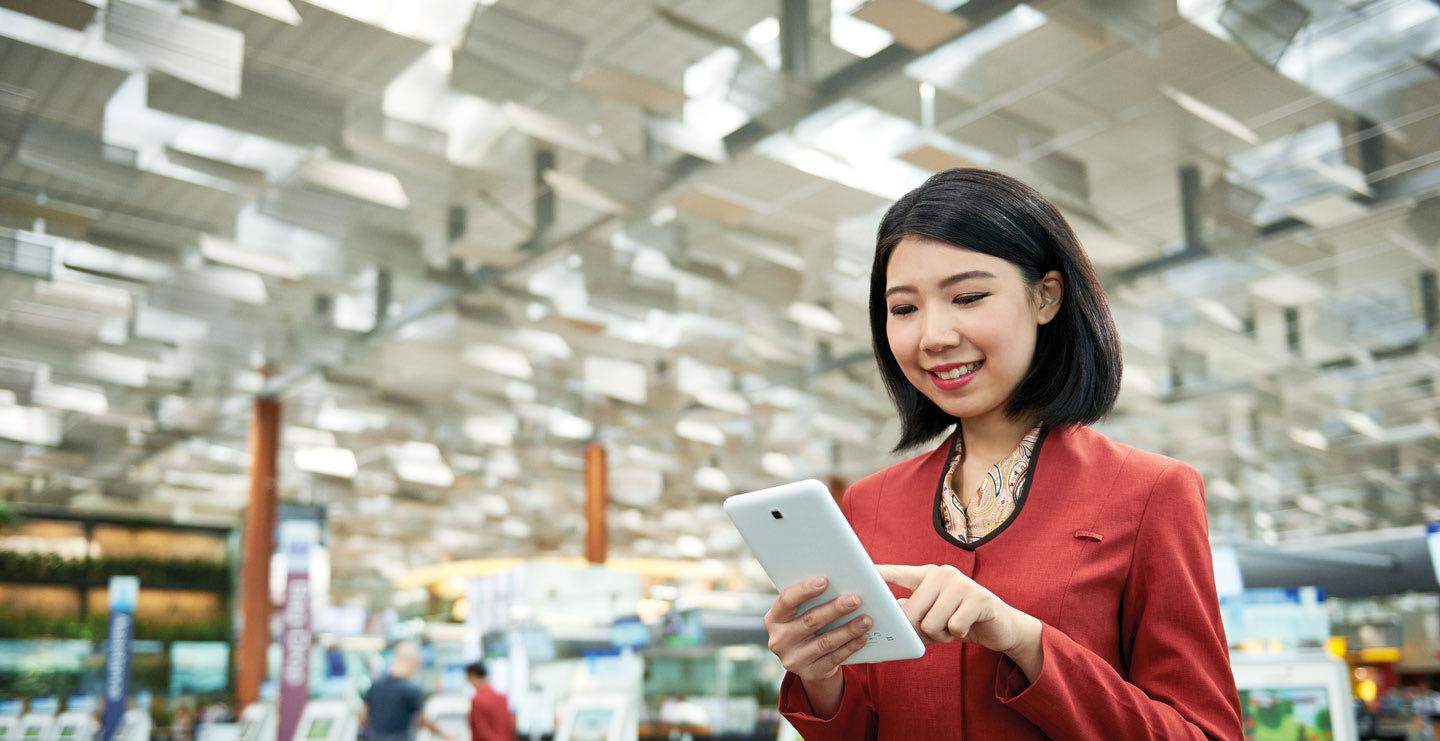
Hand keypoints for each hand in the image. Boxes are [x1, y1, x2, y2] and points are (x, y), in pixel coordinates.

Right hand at [762, 576, 872, 683]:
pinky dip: (850, 646)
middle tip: (855, 599)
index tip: (825, 580)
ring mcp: (793, 659)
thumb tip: (838, 583)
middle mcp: (779, 640)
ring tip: (866, 619)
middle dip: (835, 609)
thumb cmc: (805, 626)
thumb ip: (809, 600)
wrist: (805, 661)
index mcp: (774, 619)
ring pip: (825, 642)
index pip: (786, 601)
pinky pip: (834, 658)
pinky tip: (862, 636)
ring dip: (848, 630)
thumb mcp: (799, 613)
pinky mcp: (810, 672)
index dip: (804, 590)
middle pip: (810, 621)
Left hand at [877, 564, 1040, 657]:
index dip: (880, 572)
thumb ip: (911, 616)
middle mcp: (942, 573)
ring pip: (931, 622)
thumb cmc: (958, 621)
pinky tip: (967, 627)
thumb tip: (891, 618)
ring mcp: (961, 583)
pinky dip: (958, 635)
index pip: (898, 573)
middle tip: (940, 628)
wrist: (999, 626)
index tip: (861, 570)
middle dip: (922, 629)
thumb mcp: (932, 618)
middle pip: (912, 611)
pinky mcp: (979, 597)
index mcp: (927, 576)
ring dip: (942, 635)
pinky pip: (953, 627)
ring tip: (953, 627)